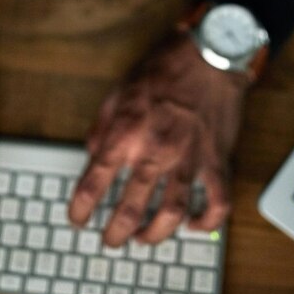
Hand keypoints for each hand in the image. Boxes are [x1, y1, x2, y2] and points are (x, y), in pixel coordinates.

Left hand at [68, 31, 248, 245]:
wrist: (210, 52)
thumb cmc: (164, 67)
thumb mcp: (119, 90)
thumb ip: (102, 126)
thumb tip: (92, 154)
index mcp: (126, 133)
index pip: (94, 183)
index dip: (80, 208)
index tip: (77, 219)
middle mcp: (155, 151)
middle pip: (131, 209)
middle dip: (116, 233)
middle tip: (110, 240)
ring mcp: (188, 159)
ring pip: (170, 214)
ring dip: (154, 235)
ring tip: (143, 239)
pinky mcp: (216, 159)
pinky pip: (216, 202)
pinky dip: (205, 221)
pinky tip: (192, 224)